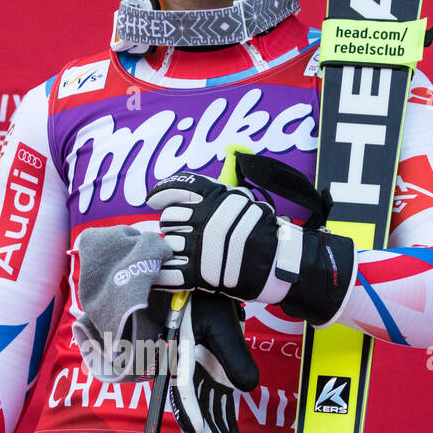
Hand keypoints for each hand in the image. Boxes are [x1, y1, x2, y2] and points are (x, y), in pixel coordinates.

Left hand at [147, 169, 356, 325]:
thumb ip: (220, 189)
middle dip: (173, 227)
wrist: (278, 262)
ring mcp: (199, 247)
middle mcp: (203, 219)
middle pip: (168, 219)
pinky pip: (169, 273)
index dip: (160, 194)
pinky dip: (162, 276)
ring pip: (168, 244)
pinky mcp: (198, 273)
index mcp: (213, 198)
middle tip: (184, 234)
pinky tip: (161, 275)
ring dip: (171, 250)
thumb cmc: (262, 230)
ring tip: (184, 256)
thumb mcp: (242, 198)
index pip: (175, 189)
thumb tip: (222, 157)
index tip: (154, 201)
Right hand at [170, 292, 258, 432]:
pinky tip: (228, 425)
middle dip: (208, 430)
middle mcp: (183, 367)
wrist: (198, 277)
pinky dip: (219, 410)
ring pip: (202, 403)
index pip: (187, 395)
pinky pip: (209, 392)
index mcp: (180, 358)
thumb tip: (248, 388)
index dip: (195, 419)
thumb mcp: (221, 324)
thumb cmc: (203, 298)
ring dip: (214, 424)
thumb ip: (234, 357)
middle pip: (194, 405)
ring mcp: (193, 367)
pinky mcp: (203, 365)